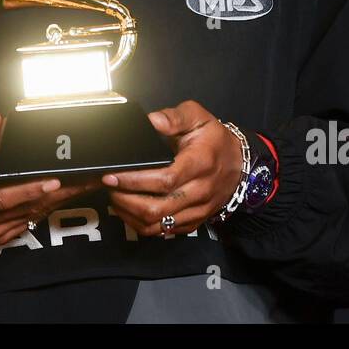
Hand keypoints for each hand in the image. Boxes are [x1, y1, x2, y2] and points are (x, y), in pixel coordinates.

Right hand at [0, 111, 104, 245]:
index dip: (27, 191)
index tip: (52, 180)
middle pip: (24, 210)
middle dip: (59, 194)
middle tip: (88, 178)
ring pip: (29, 218)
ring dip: (59, 201)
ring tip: (87, 183)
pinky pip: (27, 223)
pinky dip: (47, 208)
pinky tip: (68, 195)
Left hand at [102, 100, 241, 237]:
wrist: (239, 165)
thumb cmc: (214, 140)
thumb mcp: (198, 118)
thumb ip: (175, 117)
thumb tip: (151, 121)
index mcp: (200, 163)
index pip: (165, 180)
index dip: (136, 180)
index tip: (113, 175)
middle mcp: (199, 191)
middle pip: (157, 207)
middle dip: (126, 200)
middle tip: (109, 186)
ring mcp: (197, 210)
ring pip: (158, 224)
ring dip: (130, 215)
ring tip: (115, 198)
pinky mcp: (193, 222)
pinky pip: (164, 231)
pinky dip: (142, 224)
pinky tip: (129, 211)